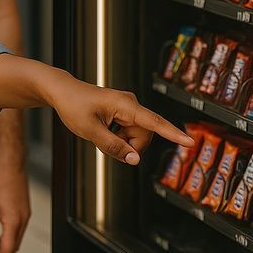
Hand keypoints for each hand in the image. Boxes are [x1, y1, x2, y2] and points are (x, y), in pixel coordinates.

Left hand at [0, 164, 30, 252]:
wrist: (12, 168)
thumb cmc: (1, 183)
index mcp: (14, 222)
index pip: (7, 249)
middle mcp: (22, 221)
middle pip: (13, 247)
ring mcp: (25, 217)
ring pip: (17, 239)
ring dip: (4, 245)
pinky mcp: (25, 212)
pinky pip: (19, 230)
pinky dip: (9, 236)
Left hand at [51, 78, 193, 164]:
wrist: (63, 92)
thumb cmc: (74, 106)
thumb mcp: (90, 131)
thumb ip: (113, 147)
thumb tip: (134, 160)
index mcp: (125, 105)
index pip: (154, 123)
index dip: (172, 134)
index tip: (189, 142)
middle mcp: (131, 105)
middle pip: (143, 137)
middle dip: (128, 146)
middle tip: (105, 142)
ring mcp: (128, 109)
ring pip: (136, 137)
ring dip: (121, 143)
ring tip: (101, 133)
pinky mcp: (124, 113)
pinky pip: (128, 134)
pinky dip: (118, 139)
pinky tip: (103, 131)